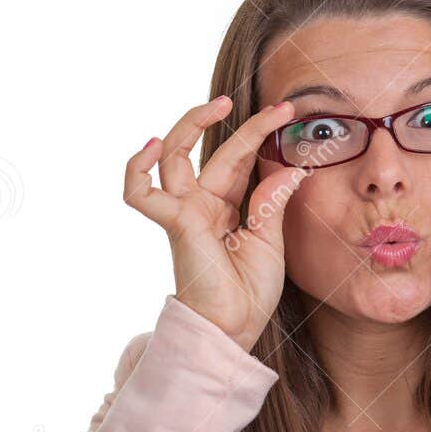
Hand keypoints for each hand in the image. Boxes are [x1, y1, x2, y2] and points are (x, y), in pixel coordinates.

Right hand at [124, 96, 310, 351]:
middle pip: (205, 149)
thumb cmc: (248, 293)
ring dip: (188, 126)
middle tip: (261, 103)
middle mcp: (200, 204)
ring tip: (216, 106)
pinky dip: (137, 169)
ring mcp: (184, 212)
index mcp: (223, 207)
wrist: (234, 328)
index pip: (237, 158)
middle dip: (228, 121)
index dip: (259, 132)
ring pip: (172, 158)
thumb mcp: (270, 241)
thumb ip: (273, 202)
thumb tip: (293, 167)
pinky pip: (141, 194)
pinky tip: (153, 147)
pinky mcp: (176, 224)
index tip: (287, 112)